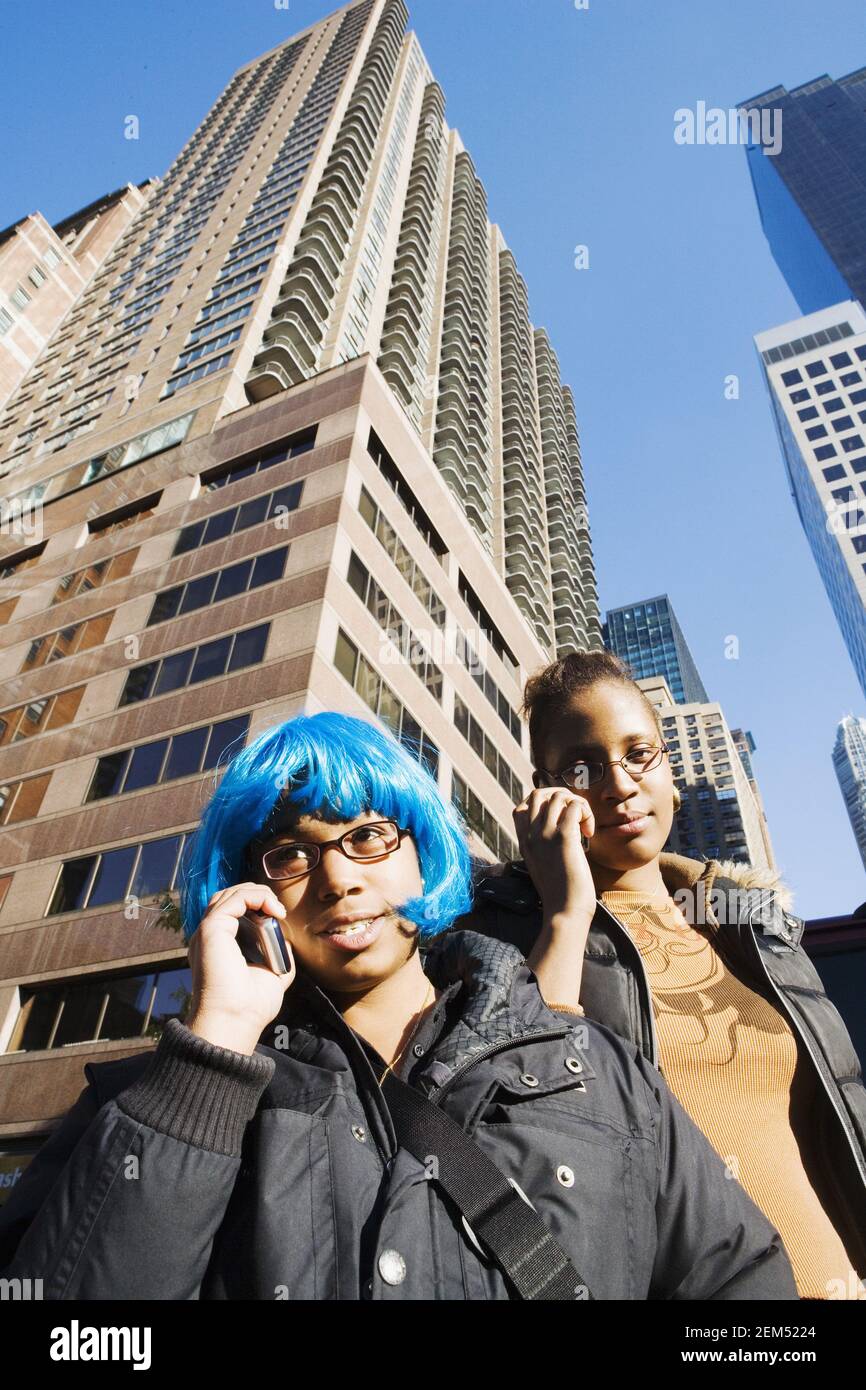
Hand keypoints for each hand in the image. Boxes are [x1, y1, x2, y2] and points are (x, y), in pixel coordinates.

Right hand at [186, 883, 295, 1053]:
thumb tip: (284, 941)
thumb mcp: (272, 975)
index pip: (233, 911)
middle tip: (279, 910)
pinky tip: (272, 909)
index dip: (256, 905)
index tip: (279, 916)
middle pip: (229, 898)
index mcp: (219, 947)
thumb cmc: (250, 1006)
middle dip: (257, 895)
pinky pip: (233, 899)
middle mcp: (210, 937)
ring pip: (229, 894)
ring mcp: (208, 932)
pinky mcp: (211, 929)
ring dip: (257, 894)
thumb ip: (277, 956)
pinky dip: (254, 896)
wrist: (236, 1019)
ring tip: (277, 908)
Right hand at [512, 788, 596, 923]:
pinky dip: (586, 813)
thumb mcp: (542, 866)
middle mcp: (531, 834)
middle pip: (538, 793)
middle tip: (575, 817)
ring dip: (577, 805)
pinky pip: (574, 806)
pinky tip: (589, 833)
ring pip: (559, 796)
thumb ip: (543, 847)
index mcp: (523, 842)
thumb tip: (560, 830)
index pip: (522, 806)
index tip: (560, 820)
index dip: (543, 804)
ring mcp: (545, 834)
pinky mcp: (564, 837)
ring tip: (584, 827)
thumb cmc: (560, 893)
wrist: (565, 911)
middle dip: (560, 797)